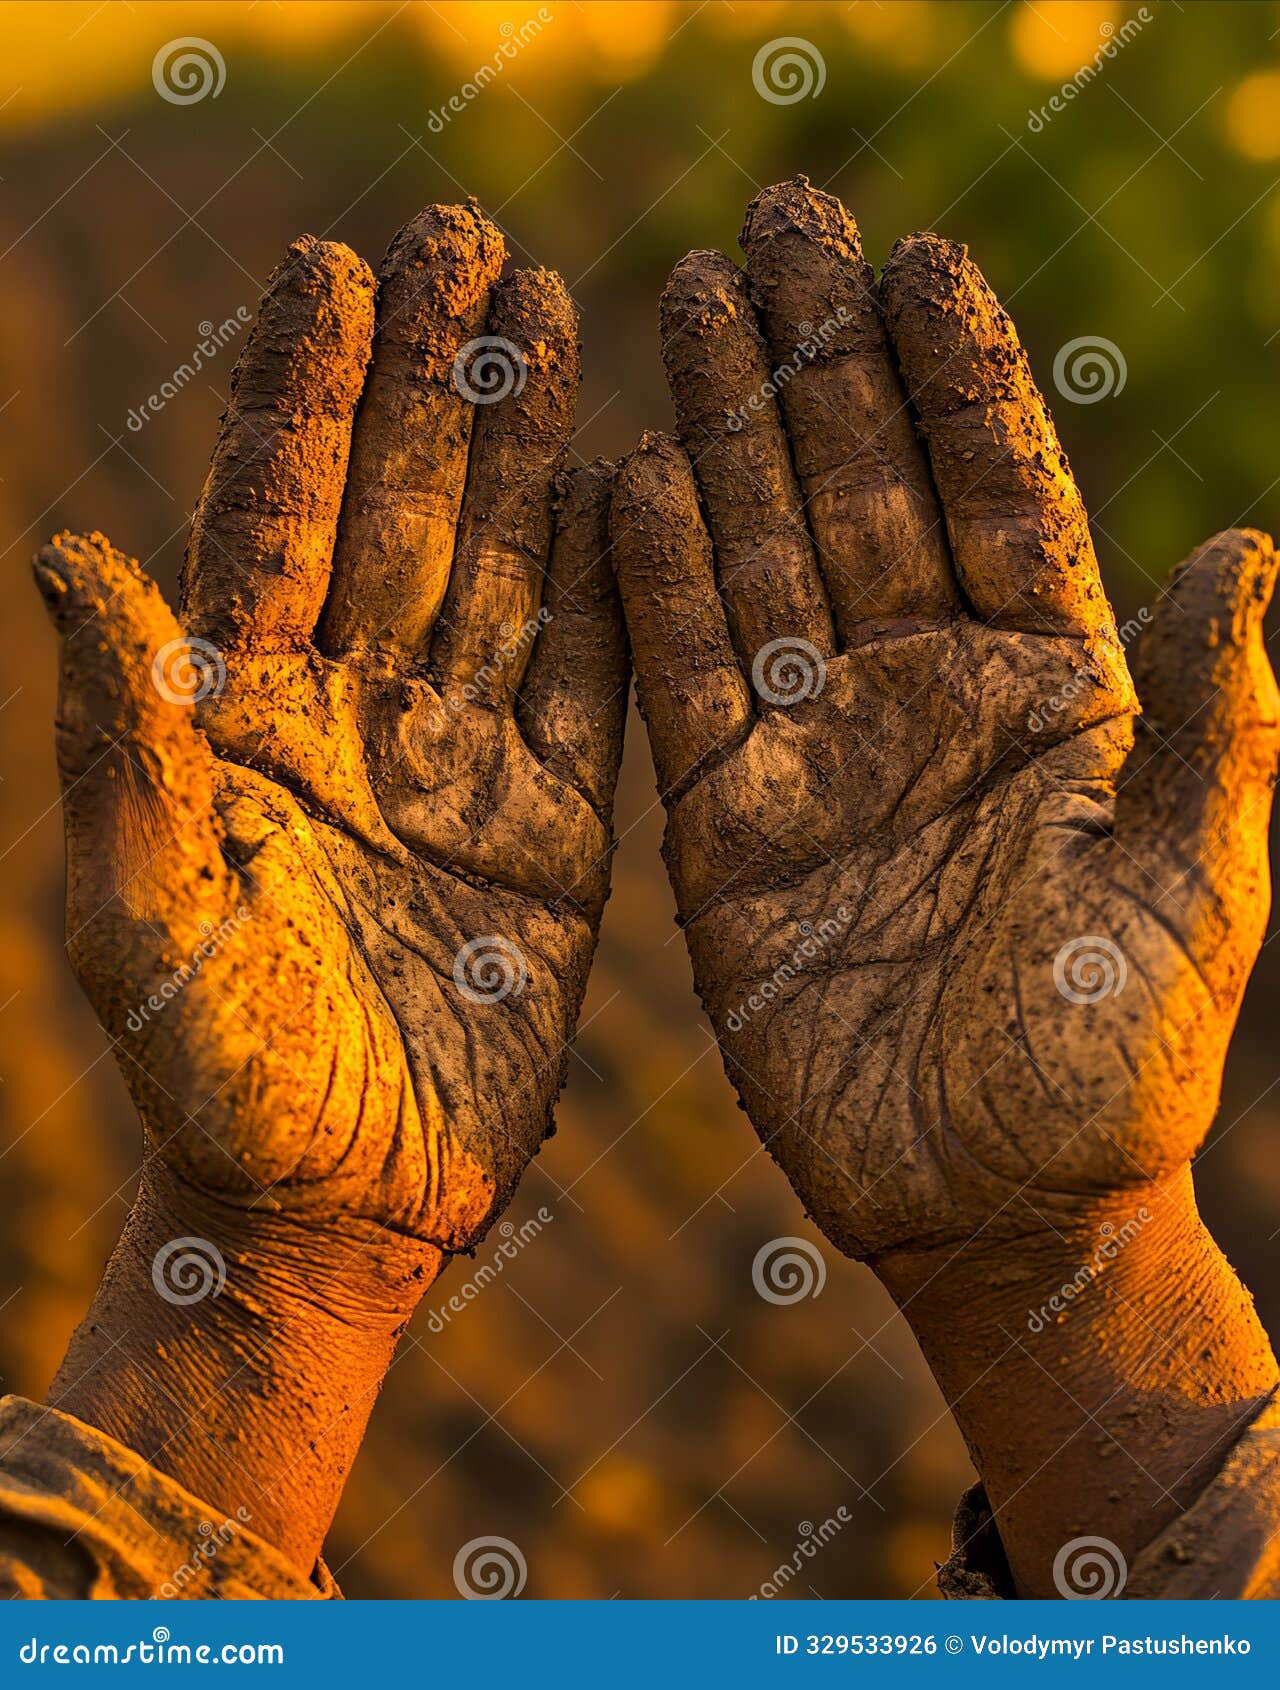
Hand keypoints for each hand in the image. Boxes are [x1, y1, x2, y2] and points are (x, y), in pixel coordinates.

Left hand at [36, 204, 623, 1568]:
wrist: (338, 1210)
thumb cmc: (217, 1083)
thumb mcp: (141, 917)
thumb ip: (123, 741)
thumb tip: (69, 549)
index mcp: (246, 721)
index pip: (278, 524)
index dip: (305, 399)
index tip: (332, 269)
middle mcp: (359, 719)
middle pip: (403, 513)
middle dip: (430, 377)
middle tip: (467, 235)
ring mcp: (464, 766)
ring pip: (504, 574)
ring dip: (528, 450)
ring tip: (552, 314)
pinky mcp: (553, 833)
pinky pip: (598, 690)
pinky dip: (621, 594)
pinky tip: (637, 490)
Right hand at [612, 178, 1277, 1590]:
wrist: (991, 1208)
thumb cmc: (1113, 1065)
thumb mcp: (1193, 890)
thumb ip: (1211, 725)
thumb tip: (1243, 549)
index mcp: (1053, 697)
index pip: (1001, 500)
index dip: (961, 382)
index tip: (921, 261)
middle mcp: (928, 701)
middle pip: (865, 495)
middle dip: (823, 363)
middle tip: (780, 230)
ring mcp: (819, 756)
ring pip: (764, 560)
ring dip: (727, 436)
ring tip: (689, 304)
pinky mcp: (727, 830)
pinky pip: (679, 684)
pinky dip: (653, 585)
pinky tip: (626, 481)